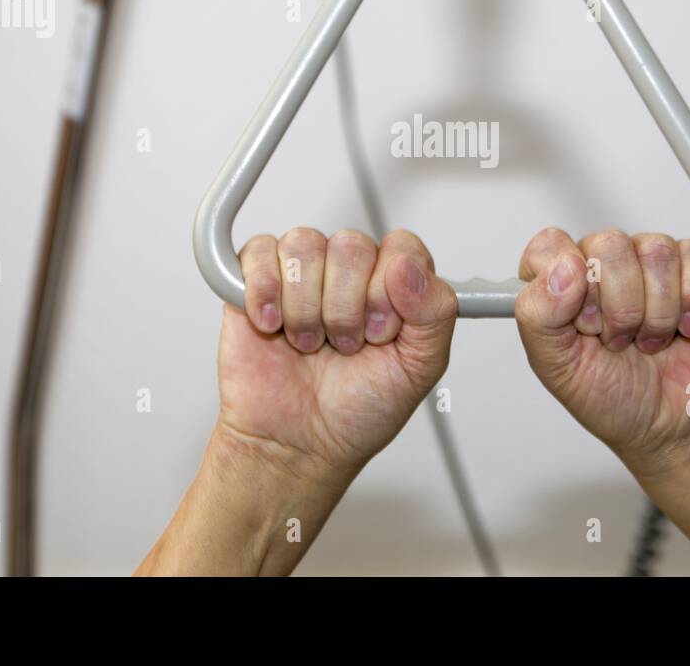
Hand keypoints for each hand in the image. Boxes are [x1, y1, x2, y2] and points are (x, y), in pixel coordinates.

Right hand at [139, 228, 456, 575]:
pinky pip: (260, 251)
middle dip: (345, 308)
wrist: (295, 445)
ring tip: (308, 343)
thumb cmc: (356, 409)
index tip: (380, 332)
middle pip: (351, 246)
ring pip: (305, 245)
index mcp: (394, 285)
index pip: (402, 248)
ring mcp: (303, 272)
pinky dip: (266, 291)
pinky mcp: (255, 279)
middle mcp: (350, 272)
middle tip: (343, 346)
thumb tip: (410, 267)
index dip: (390, 288)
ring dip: (305, 307)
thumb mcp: (418, 369)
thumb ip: (435, 313)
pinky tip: (273, 326)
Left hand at [514, 227, 689, 573]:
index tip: (584, 324)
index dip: (569, 283)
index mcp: (560, 282)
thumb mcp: (557, 369)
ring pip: (655, 251)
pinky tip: (686, 329)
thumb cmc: (615, 399)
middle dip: (620, 307)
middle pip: (609, 245)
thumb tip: (561, 267)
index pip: (551, 246)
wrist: (679, 428)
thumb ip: (539, 314)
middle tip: (620, 341)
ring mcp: (650, 264)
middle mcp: (603, 266)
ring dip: (657, 312)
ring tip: (651, 341)